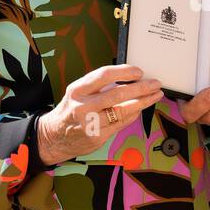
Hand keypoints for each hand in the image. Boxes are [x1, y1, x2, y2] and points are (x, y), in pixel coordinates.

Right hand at [37, 65, 162, 162]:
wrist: (54, 136)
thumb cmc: (71, 110)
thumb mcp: (78, 92)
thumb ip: (100, 85)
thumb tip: (129, 78)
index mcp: (77, 90)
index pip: (104, 75)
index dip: (124, 72)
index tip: (139, 72)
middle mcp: (83, 106)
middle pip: (117, 94)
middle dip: (141, 88)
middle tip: (155, 84)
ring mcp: (90, 123)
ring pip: (123, 111)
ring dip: (143, 102)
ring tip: (155, 96)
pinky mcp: (97, 137)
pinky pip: (121, 123)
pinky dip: (133, 114)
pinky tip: (140, 108)